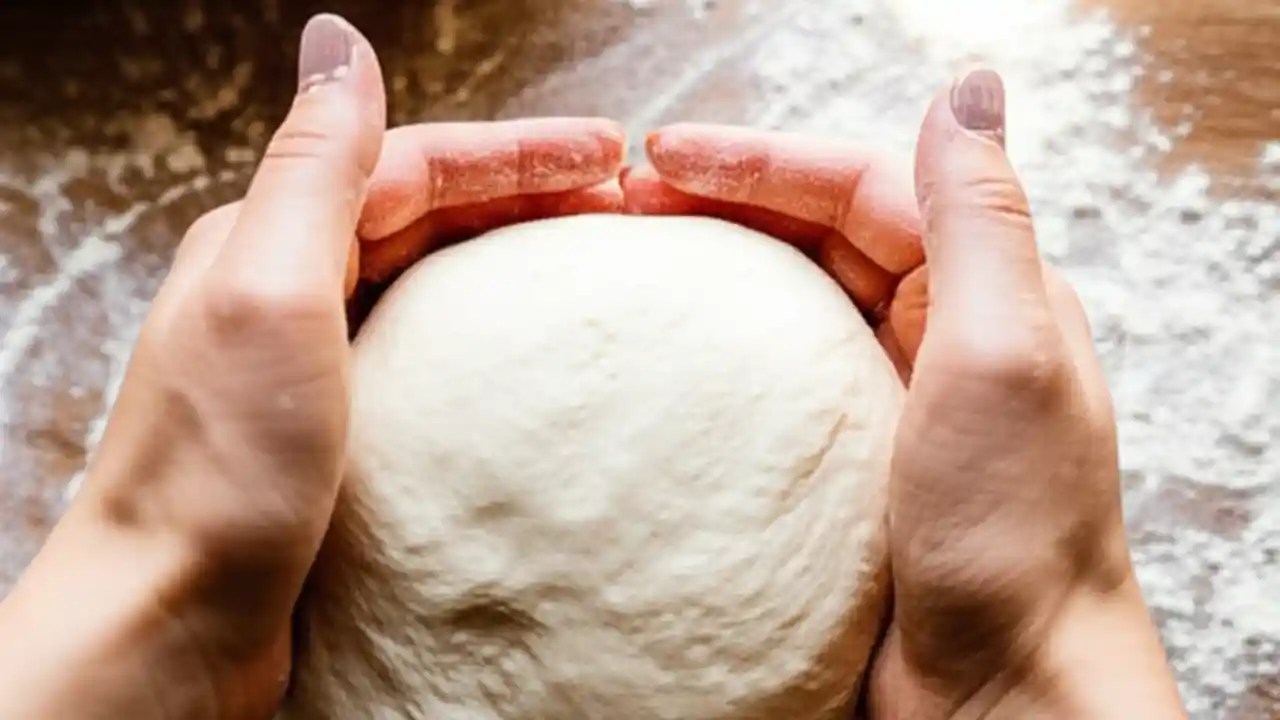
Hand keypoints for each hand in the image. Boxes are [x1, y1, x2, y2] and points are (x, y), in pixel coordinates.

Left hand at [0, 14, 621, 719]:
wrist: (170, 628)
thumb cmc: (215, 470)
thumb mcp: (268, 294)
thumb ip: (314, 167)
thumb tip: (341, 40)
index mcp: (269, 241)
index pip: (412, 163)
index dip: (515, 150)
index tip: (611, 154)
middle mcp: (289, 291)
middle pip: (429, 213)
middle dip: (528, 194)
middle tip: (626, 201)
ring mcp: (315, 366)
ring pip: (434, 280)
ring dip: (514, 257)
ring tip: (598, 261)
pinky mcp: (342, 435)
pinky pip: (434, 355)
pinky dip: (492, 338)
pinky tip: (535, 358)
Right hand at [630, 72, 1183, 717]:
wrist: (1000, 700)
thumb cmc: (1016, 538)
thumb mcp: (1006, 357)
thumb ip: (980, 221)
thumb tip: (966, 89)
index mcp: (983, 295)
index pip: (863, 186)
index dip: (764, 158)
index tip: (663, 154)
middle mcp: (934, 337)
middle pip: (817, 232)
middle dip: (724, 199)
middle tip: (625, 197)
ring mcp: (880, 405)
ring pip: (785, 301)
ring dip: (712, 267)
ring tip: (629, 256)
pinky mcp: (837, 471)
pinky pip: (766, 385)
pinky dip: (711, 356)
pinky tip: (660, 359)